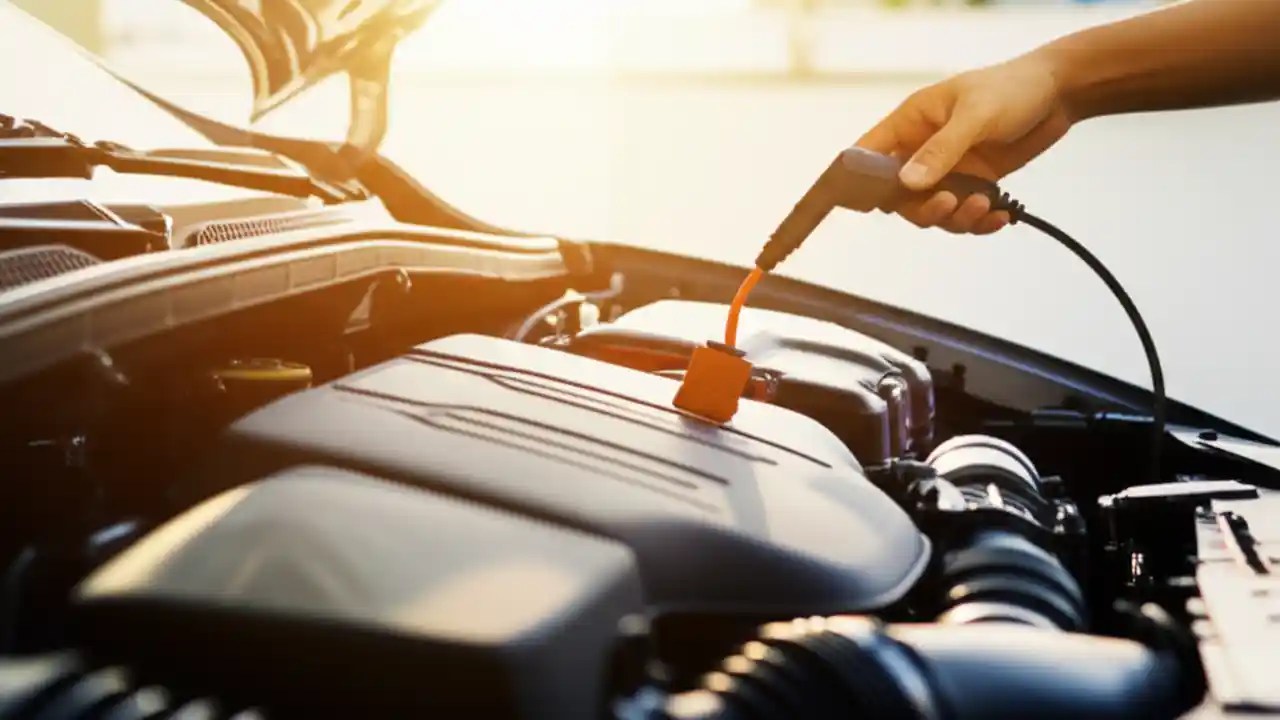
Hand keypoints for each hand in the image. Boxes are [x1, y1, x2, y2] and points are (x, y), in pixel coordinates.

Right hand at [857, 51, 1074, 233]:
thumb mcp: (975, 115)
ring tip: (985, 205)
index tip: (867, 204)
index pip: (868, 154)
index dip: (859, 181)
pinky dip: (979, 221)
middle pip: (900, 195)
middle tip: (950, 204)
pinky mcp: (974, 183)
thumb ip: (941, 150)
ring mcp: (949, 169)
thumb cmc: (1013, 88)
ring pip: (932, 210)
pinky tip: (1000, 216)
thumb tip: (907, 183)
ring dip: (956, 218)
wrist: (1059, 92)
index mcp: (911, 122)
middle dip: (922, 208)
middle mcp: (922, 148)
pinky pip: (964, 214)